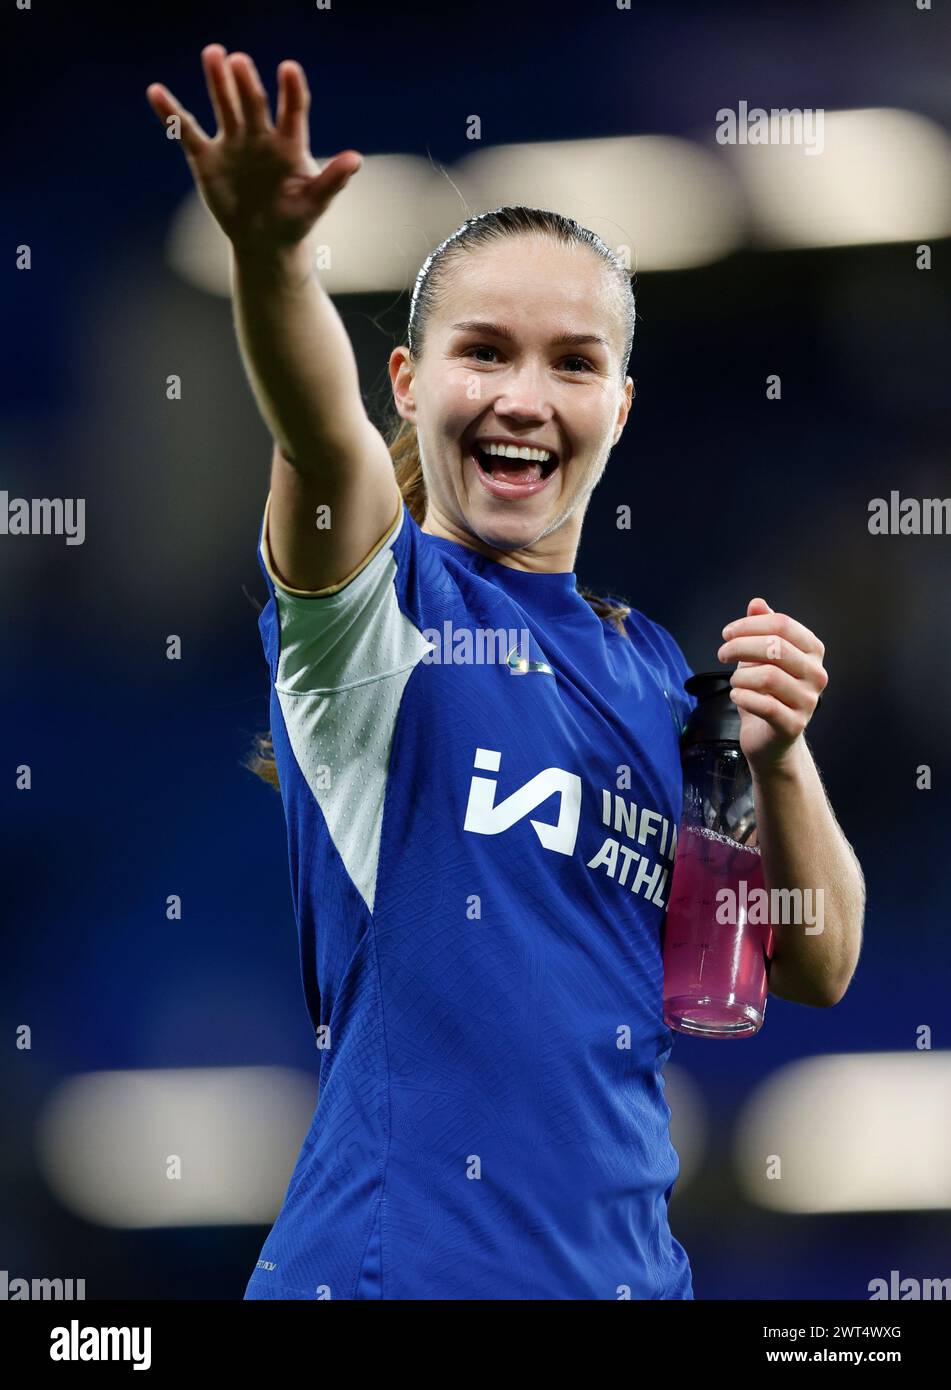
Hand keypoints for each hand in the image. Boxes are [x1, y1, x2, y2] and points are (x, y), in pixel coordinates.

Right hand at [146, 44, 360, 253]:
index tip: (289, 69)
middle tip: (239, 61)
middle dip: (246, 83)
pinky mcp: (207, 158)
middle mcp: (260, 135)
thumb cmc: (295, 220)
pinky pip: (187, 132)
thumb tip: (355, 159)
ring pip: (224, 106)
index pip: (292, 110)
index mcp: (288, 142)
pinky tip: (156, 92)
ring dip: (218, 82)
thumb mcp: (315, 202)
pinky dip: (171, 114)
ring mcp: (233, 143)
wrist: (265, 242)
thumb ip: (333, 180)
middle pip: (253, 102)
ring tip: (213, 54)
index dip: (291, 91)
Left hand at [717, 597, 827, 776]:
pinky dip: (744, 697)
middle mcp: (817, 674)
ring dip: (741, 676)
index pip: (782, 624)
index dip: (749, 625)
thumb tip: (757, 603)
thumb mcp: (760, 657)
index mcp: (813, 650)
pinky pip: (766, 706)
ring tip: (735, 682)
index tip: (727, 634)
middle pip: (776, 647)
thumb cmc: (765, 692)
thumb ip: (761, 629)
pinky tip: (736, 696)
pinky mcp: (794, 725)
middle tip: (722, 654)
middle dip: (740, 646)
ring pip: (768, 676)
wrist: (769, 738)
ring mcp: (809, 701)